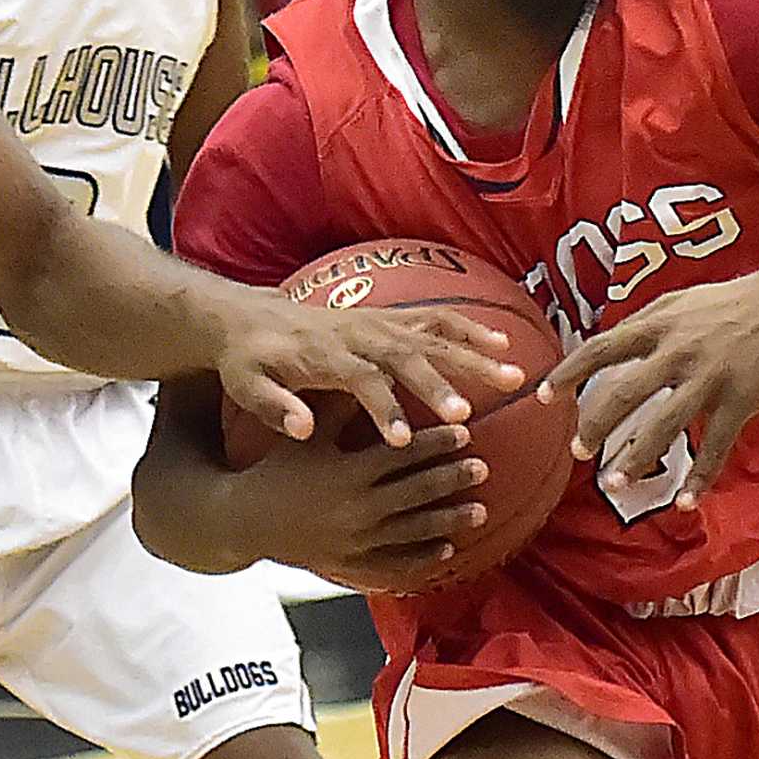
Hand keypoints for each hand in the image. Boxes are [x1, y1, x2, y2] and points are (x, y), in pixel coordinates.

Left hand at [215, 299, 522, 447]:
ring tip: (510, 375)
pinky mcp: (389, 316)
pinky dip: (470, 328)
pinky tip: (502, 344)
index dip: (381, 409)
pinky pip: (436, 317)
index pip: (358, 380)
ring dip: (471, 353)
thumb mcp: (247, 386)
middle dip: (437, 383)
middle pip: (403, 355)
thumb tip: (304, 427)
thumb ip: (275, 407)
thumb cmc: (250, 360)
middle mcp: (357, 333)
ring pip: (431, 333)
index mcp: (323, 355)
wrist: (250, 316)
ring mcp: (377, 321)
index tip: (402, 442)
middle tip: (467, 416)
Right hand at [232, 420, 491, 593]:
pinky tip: (448, 547)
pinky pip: (397, 563)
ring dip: (450, 520)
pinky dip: (425, 556)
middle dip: (452, 480)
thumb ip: (338, 409)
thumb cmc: (277, 470)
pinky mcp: (352, 564)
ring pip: (414, 531)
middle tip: (482, 467)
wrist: (246, 521)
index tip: (464, 433)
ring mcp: (357, 542)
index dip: (435, 444)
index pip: (402, 456)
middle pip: (416, 493)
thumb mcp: (306, 437)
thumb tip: (370, 375)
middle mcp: (356, 510)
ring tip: (481, 509)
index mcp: (347, 474)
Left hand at [539, 271, 758, 509]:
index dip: (568, 371)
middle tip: (577, 452)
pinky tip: (686, 502)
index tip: (541, 395)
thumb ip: (643, 325)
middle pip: (624, 392)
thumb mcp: (676, 302)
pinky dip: (701, 477)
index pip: (600, 348)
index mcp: (656, 326)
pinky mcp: (740, 399)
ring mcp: (708, 377)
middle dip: (596, 425)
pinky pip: (715, 446)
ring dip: (638, 458)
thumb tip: (607, 345)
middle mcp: (676, 352)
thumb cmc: (728, 303)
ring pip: (664, 424)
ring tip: (615, 484)